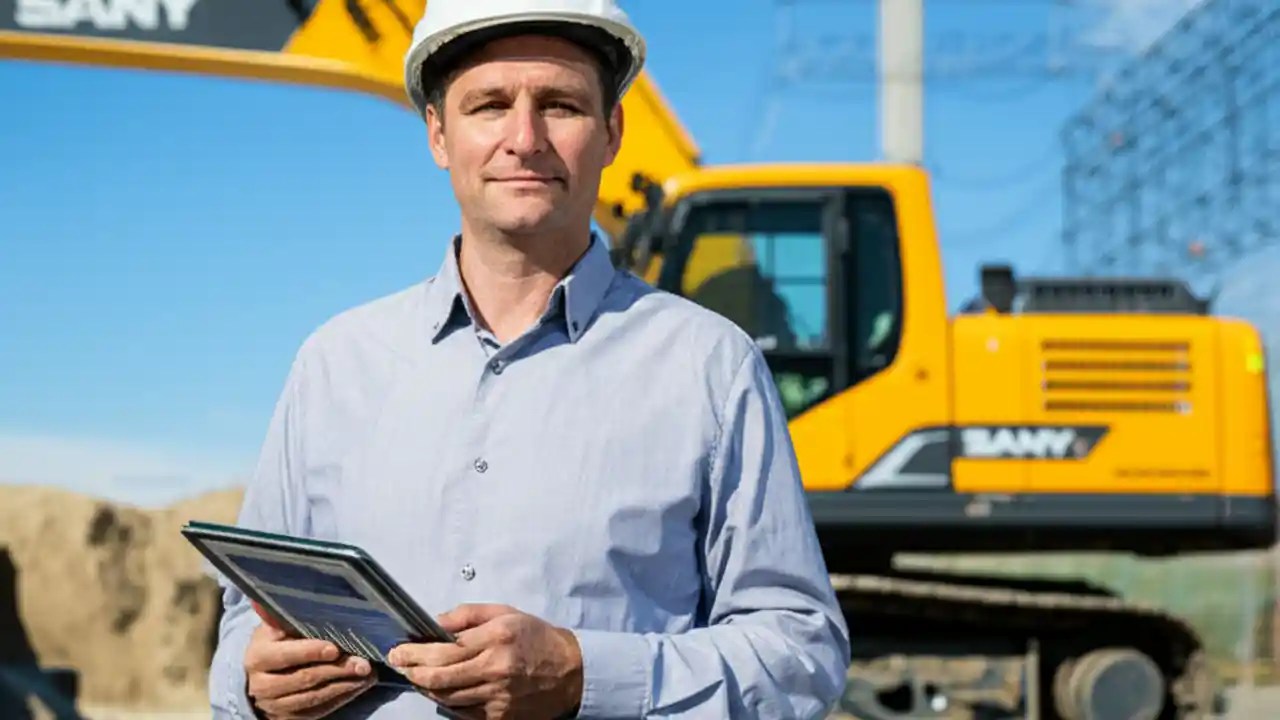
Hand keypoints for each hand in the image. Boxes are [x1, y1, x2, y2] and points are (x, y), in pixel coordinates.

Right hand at [244, 622, 377, 718]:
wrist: (259, 679)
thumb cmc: (274, 644)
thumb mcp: (273, 628)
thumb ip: (277, 615)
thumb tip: (262, 597)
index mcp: (258, 657)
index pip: (285, 655)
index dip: (310, 652)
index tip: (335, 648)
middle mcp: (263, 685)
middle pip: (304, 678)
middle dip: (337, 669)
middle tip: (363, 662)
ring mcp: (276, 705)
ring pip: (314, 697)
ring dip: (344, 684)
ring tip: (367, 672)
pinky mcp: (290, 718)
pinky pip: (319, 710)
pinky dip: (342, 697)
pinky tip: (360, 685)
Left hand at [387, 604, 582, 719]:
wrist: (571, 671)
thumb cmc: (536, 637)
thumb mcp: (505, 613)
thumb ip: (468, 615)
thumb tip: (434, 622)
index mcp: (496, 639)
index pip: (443, 650)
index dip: (414, 652)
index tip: (399, 651)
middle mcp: (496, 669)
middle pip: (439, 677)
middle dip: (411, 672)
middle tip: (398, 665)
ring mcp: (498, 697)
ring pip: (447, 697)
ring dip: (426, 688)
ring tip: (416, 677)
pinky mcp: (500, 716)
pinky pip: (463, 712)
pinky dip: (447, 701)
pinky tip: (442, 691)